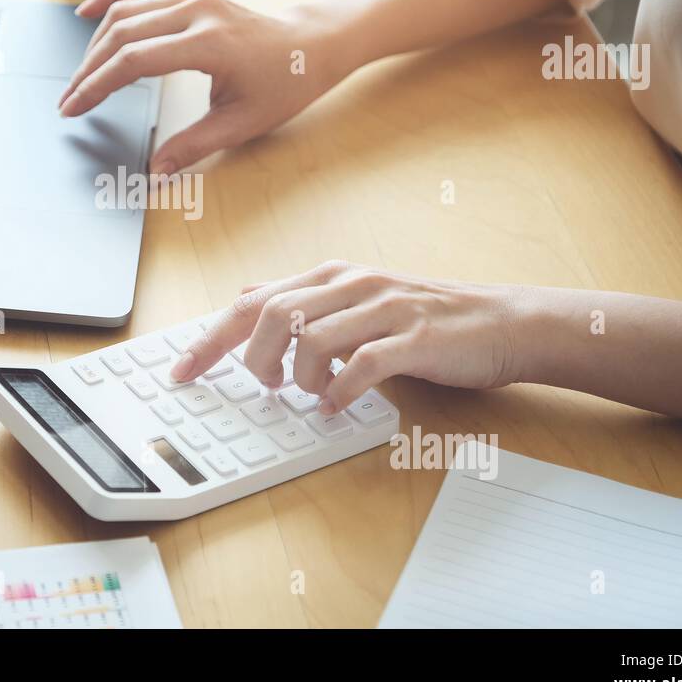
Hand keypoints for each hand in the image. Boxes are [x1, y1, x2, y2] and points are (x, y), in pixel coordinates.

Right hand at [58, 0, 341, 174]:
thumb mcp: (241, 124)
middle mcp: (196, 11)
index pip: (135, 61)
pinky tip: (87, 14)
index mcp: (209, 43)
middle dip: (88, 70)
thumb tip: (155, 171)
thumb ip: (193, 146)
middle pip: (122, 34)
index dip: (98, 85)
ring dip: (95, 43)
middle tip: (67, 102)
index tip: (73, 108)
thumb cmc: (283, 85)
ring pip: (126, 10)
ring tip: (78, 77)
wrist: (311, 46)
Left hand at [169, 260, 525, 414]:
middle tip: (263, 386)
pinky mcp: (414, 337)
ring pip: (313, 338)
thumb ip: (303, 299)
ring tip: (309, 393)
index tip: (179, 370)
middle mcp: (352, 284)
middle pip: (274, 314)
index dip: (210, 338)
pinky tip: (336, 405)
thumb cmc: (423, 318)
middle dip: (253, 358)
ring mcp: (384, 308)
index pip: (253, 302)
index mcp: (331, 276)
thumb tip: (247, 296)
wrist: (502, 321)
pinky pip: (363, 365)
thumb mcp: (354, 299)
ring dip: (299, 376)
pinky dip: (340, 391)